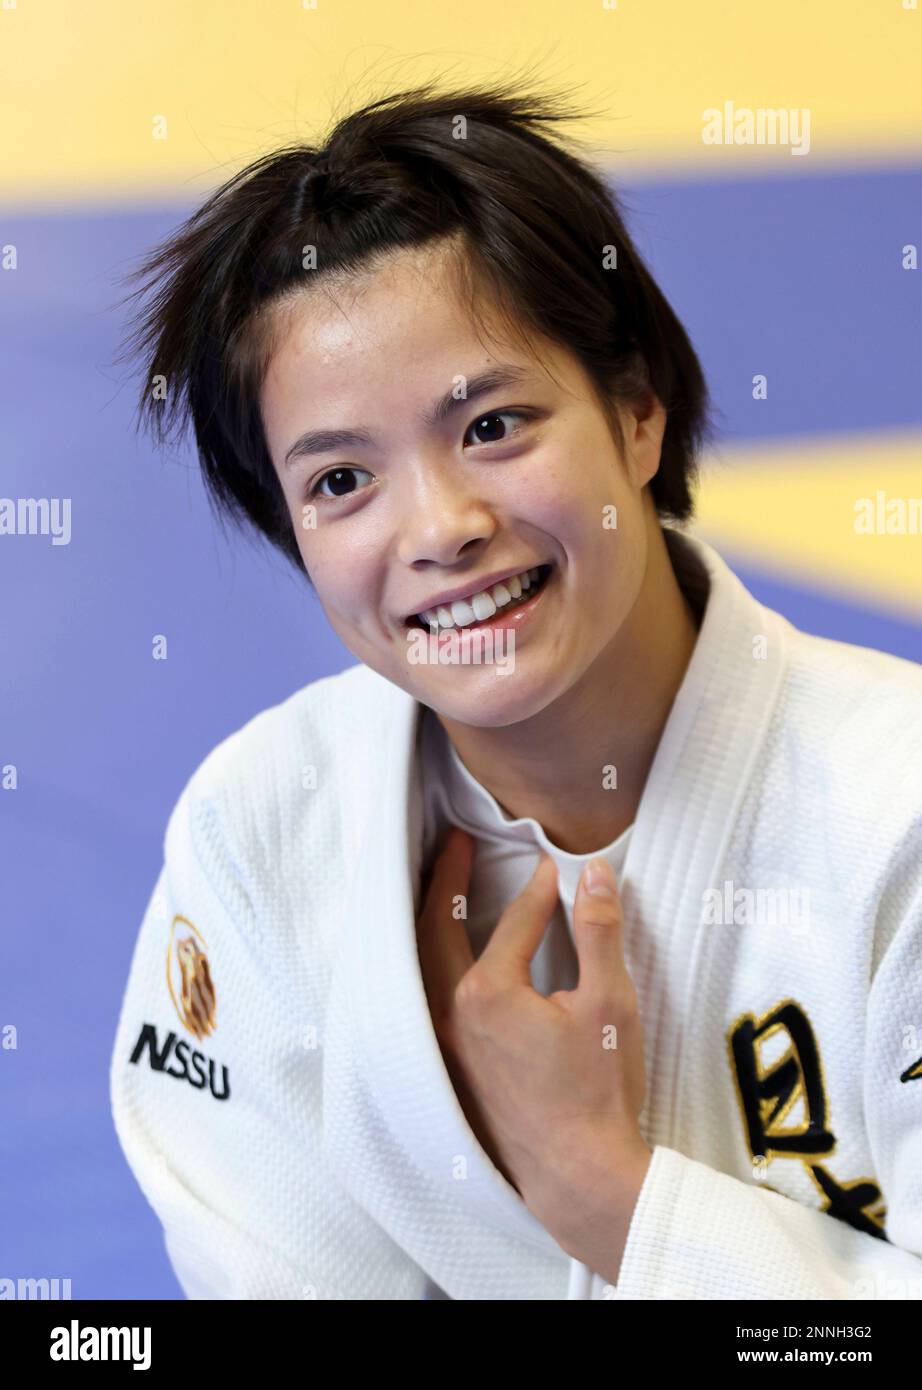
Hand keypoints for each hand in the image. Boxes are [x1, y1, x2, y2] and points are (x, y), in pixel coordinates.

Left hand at [416, 826, 651, 1279]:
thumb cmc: (597, 1092)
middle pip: (437, 928)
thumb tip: (592, 874)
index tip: (553, 865)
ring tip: (438, 887)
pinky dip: (427, 962)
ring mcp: (444, 1045)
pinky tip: (440, 962)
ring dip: (428, 919)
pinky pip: (425, 998)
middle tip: (454, 841)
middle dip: (446, 878)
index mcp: (488, 992)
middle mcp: (451, 1014)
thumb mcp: (610, 1003)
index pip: (514, 920)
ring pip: (422, 964)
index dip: (538, 889)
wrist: (579, 1176)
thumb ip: (600, 932)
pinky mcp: (449, 1068)